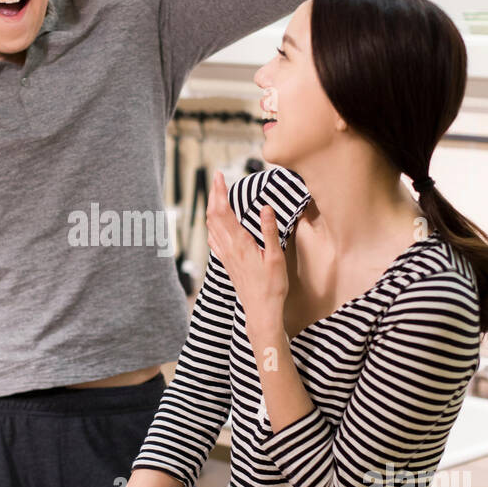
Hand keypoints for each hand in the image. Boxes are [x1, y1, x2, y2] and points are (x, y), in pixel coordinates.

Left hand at [206, 171, 288, 331]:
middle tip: (216, 179)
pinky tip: (214, 224)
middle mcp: (228, 248)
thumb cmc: (271, 287)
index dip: (219, 191)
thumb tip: (266, 208)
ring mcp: (225, 256)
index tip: (218, 175)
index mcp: (240, 243)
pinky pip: (214, 239)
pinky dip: (212, 225)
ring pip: (211, 226)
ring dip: (212, 208)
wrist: (261, 311)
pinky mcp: (226, 263)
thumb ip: (269, 231)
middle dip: (213, 195)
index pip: (224, 211)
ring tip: (215, 195)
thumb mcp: (275, 257)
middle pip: (214, 215)